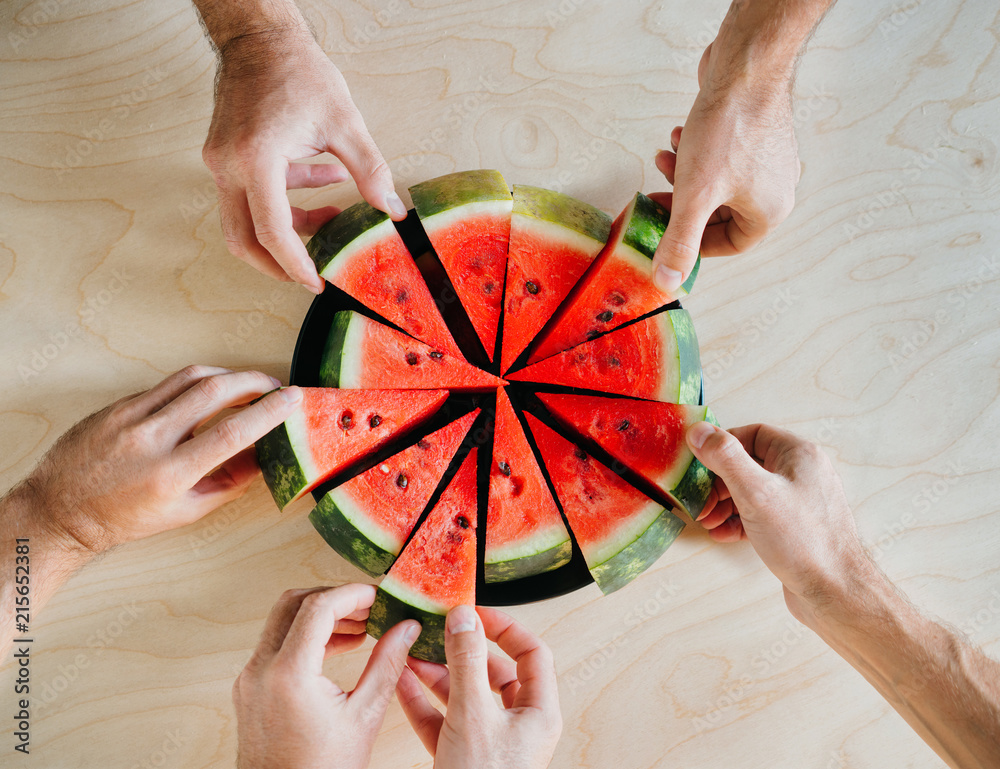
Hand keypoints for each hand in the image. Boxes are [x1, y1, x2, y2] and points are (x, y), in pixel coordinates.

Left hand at [19, 365, 300, 553]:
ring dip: (226, 375)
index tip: (292, 398)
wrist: (61, 511)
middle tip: (273, 385)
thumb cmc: (124, 519)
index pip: (232, 432)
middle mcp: (149, 439)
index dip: (269, 411)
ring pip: (190, 377)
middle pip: (214, 390)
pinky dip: (193, 386)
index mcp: (170, 474)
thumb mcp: (185, 512)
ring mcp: (129, 417)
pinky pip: (165, 385)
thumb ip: (229, 481)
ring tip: (245, 384)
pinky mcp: (117, 405)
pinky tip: (205, 397)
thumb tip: (265, 455)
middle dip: (253, 380)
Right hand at [202, 28, 405, 291]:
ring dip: (288, 228)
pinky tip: (323, 182)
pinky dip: (284, 200)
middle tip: (312, 274)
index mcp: (255, 160)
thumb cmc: (297, 71)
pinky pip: (250, 195)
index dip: (295, 264)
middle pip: (243, 239)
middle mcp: (228, 166)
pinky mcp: (223, 156)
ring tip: (330, 217)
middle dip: (278, 263)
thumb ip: (370, 170)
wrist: (259, 38)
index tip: (317, 282)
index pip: (272, 232)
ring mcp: (219, 162)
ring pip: (246, 219)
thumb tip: (391, 209)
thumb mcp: (345, 122)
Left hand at [233, 584, 418, 768]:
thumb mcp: (364, 716)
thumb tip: (407, 629)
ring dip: (319, 617)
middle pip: (293, 604)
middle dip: (333, 598)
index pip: (317, 607)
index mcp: (289, 675)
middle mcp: (260, 671)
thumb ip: (387, 664)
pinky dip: (305, 638)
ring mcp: (250, 680)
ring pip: (281, 623)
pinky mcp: (249, 691)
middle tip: (367, 607)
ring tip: (359, 629)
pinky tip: (337, 648)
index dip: (351, 594)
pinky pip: (275, 647)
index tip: (376, 595)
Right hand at [396, 605, 561, 768]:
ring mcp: (489, 743)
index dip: (505, 628)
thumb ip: (466, 663)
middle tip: (437, 630)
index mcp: (537, 713)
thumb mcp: (473, 715)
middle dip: (461, 652)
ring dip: (436, 675)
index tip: (475, 612)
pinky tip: (402, 683)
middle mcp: (517, 726)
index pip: (531, 654)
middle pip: (492, 674)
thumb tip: (465, 617)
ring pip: (464, 697)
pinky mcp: (462, 758)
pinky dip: (422, 703)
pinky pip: (443, 722)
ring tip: (411, 653)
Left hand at [650, 40, 799, 291]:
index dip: (694, 244)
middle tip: (657, 195)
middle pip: (720, 213)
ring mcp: (770, 158)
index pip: (729, 245)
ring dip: (685, 174)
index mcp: (769, 211)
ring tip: (665, 157)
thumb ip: (680, 241)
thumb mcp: (695, 196)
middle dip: (683, 203)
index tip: (667, 233)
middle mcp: (776, 187)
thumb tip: (667, 282)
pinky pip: (722, 155)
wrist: (745, 67)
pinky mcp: (758, 132)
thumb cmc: (728, 130)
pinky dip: (697, 151)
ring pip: (717, 182)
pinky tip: (680, 135)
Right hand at [685, 422, 868, 612]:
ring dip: (725, 503)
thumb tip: (699, 431)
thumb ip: (726, 459)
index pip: (753, 434)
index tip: (698, 461)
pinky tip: (721, 534)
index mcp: (799, 455)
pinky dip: (738, 521)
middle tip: (699, 500)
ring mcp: (800, 501)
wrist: (834, 592)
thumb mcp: (756, 493)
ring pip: (752, 491)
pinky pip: (760, 515)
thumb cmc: (802, 540)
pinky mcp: (795, 527)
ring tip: (707, 520)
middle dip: (719, 482)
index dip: (722, 447)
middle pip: (749, 464)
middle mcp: (802, 473)